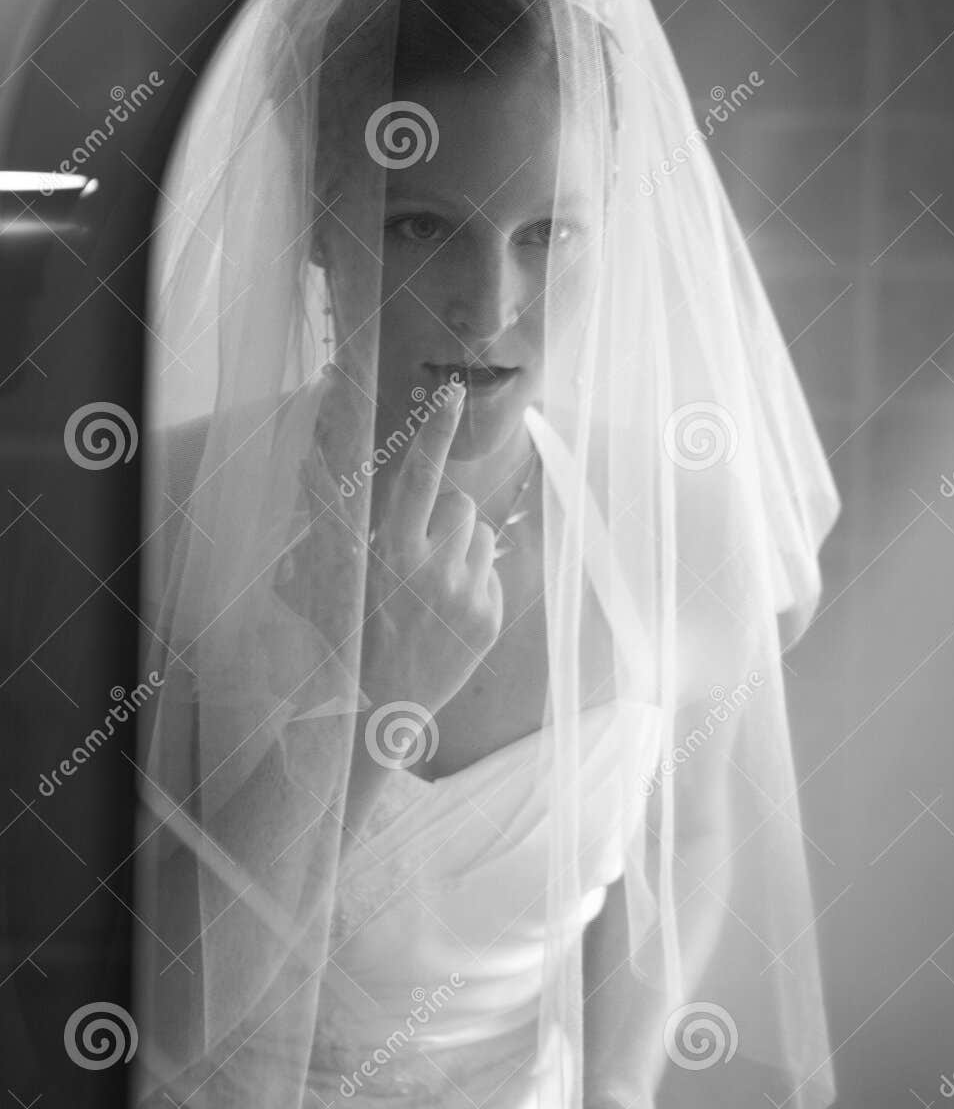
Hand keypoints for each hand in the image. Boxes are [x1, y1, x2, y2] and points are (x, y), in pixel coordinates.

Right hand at [357, 381, 503, 725]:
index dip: (433, 432)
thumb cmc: (341, 643)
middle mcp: (436, 572)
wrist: (373, 715)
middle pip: (459, 504)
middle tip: (414, 551)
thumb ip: (325, 523)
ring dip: (457, 548)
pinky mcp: (490, 619)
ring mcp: (469, 597)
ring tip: (428, 586)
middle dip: (440, 516)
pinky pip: (490, 574)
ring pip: (479, 536)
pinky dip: (471, 583)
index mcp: (391, 556)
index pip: (417, 478)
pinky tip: (442, 613)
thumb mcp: (325, 582)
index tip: (449, 393)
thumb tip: (306, 465)